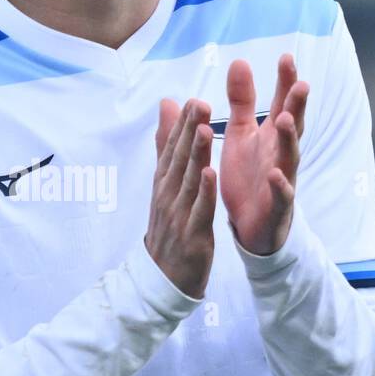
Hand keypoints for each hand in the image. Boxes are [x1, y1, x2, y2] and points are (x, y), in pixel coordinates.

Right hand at [143, 98, 216, 298]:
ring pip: (189, 181)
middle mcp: (168, 194)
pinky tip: (211, 174)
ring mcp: (179, 214)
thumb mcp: (164, 185)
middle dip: (189, 131)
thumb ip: (167, 146)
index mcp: (164, 182)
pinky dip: (204, 192)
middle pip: (179, 159)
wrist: (164, 276)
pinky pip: (199, 210)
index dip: (182, 124)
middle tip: (199, 103)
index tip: (192, 99)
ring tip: (205, 130)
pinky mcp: (192, 234)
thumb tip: (166, 107)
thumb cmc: (169, 226)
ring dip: (196, 155)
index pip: (172, 149)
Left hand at [219, 54, 308, 255]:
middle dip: (297, 107)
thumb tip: (240, 61)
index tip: (286, 57)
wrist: (250, 224)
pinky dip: (280, 185)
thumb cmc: (249, 174)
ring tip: (285, 120)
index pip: (283, 104)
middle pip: (293, 126)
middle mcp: (281, 154)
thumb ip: (242, 100)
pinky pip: (281, 195)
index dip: (286, 82)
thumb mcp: (241, 132)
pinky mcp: (276, 206)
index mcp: (271, 136)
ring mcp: (282, 179)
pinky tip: (275, 174)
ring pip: (290, 157)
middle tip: (300, 84)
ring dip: (289, 139)